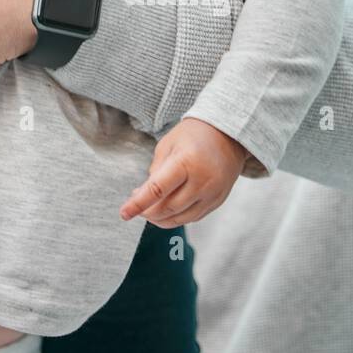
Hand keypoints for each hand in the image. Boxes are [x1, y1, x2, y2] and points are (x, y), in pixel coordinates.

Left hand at [119, 117, 247, 227]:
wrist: (229, 134)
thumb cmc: (194, 135)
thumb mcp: (168, 145)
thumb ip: (155, 172)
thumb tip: (143, 197)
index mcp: (186, 162)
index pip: (157, 190)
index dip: (138, 204)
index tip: (124, 213)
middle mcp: (202, 180)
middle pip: (168, 208)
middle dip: (148, 212)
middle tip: (137, 207)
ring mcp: (213, 193)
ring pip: (181, 218)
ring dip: (161, 219)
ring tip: (150, 210)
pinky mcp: (218, 200)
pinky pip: (193, 217)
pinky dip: (177, 218)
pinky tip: (168, 210)